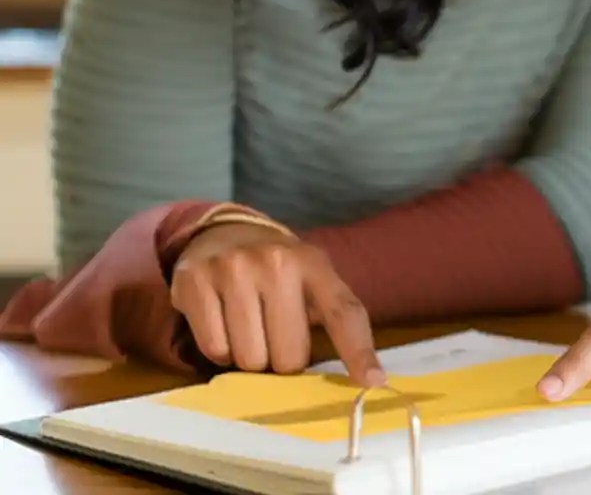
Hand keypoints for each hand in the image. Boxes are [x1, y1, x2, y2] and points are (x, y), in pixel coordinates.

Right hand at [169, 223, 384, 386]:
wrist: (226, 232)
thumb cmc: (280, 270)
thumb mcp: (316, 280)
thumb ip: (340, 321)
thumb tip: (368, 380)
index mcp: (314, 263)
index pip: (344, 314)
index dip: (359, 353)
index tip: (372, 383)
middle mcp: (275, 262)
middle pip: (288, 357)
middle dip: (282, 360)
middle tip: (274, 335)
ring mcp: (232, 269)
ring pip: (249, 358)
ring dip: (250, 356)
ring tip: (248, 327)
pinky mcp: (193, 281)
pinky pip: (214, 349)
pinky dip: (220, 349)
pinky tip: (224, 324)